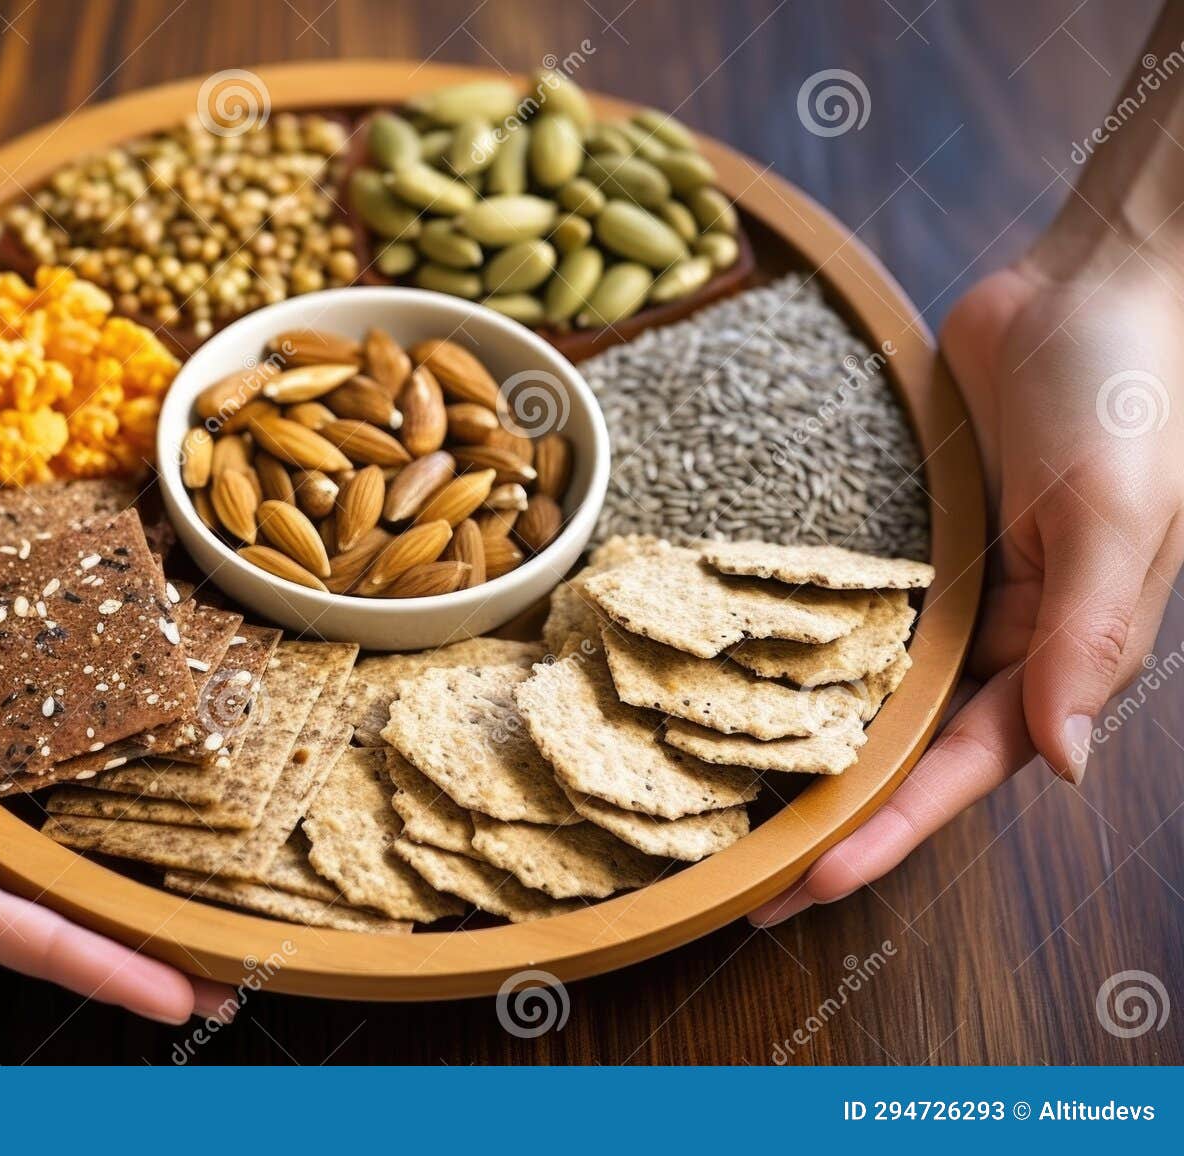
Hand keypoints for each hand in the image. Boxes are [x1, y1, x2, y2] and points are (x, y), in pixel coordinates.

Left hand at [751, 253, 1183, 925]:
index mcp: (1060, 651)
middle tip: (738, 876)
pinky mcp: (915, 535)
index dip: (884, 834)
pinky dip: (801, 646)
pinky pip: (851, 605)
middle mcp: (1004, 634)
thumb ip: (1085, 640)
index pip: (958, 770)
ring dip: (808, 744)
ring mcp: (954, 586)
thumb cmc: (1128, 395)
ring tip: (721, 797)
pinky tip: (735, 678)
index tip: (802, 889)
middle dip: (831, 815)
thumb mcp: (1114, 520)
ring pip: (869, 688)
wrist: (1096, 277)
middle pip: (904, 748)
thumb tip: (1064, 766)